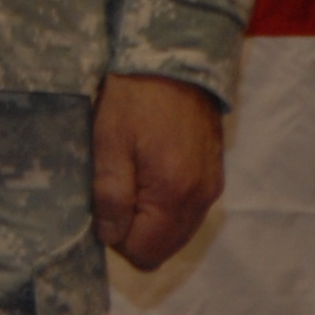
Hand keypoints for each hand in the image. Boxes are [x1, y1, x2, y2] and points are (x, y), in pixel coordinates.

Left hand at [94, 72, 225, 269]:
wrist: (175, 61)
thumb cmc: (134, 100)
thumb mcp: (109, 144)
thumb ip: (111, 196)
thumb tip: (111, 237)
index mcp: (173, 196)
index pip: (145, 252)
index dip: (116, 239)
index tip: (101, 207)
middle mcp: (200, 200)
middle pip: (165, 248)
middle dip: (134, 233)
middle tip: (112, 193)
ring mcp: (211, 189)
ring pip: (177, 232)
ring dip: (150, 221)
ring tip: (129, 180)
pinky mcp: (213, 175)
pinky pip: (188, 211)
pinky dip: (166, 206)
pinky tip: (148, 175)